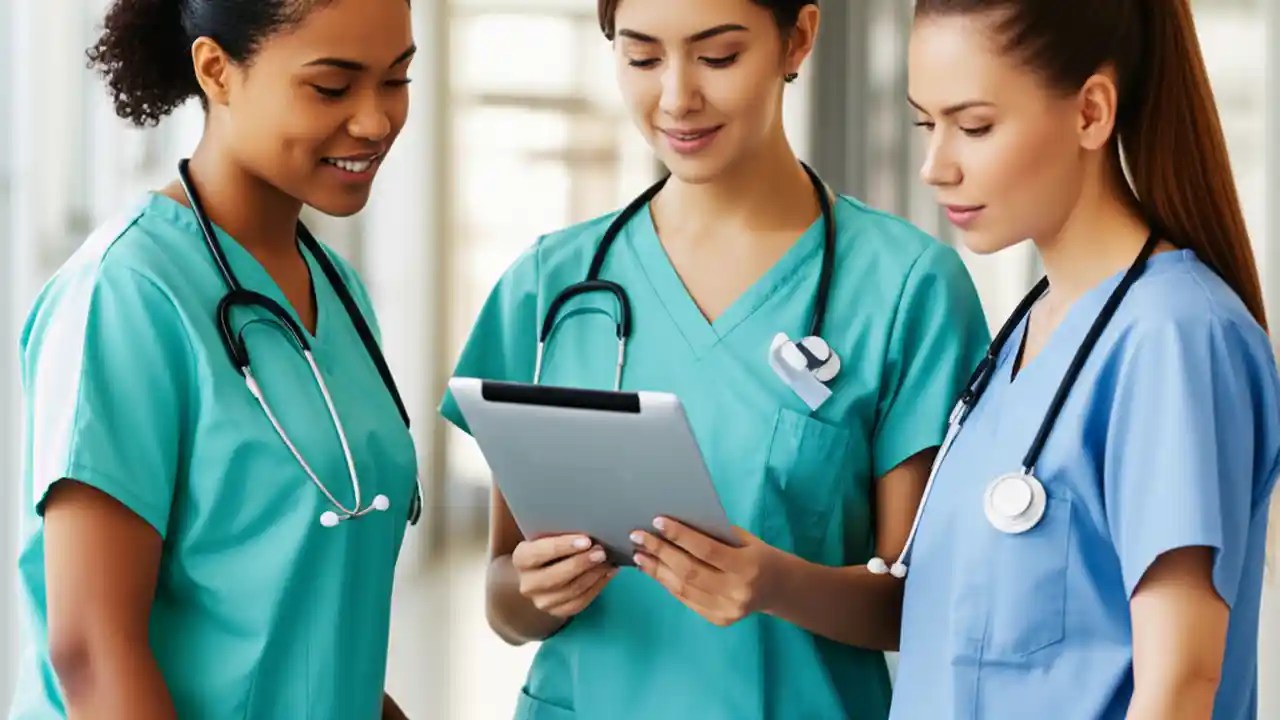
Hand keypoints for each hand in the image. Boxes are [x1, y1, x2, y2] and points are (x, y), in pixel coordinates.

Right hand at [512, 534, 617, 618]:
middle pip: (556, 576)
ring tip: (608, 562)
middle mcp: (527, 583)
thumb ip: (560, 533)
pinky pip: (579, 603)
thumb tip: (590, 528)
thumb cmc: (549, 546)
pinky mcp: (556, 611)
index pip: (539, 553)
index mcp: (521, 558)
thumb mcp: (548, 535)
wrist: (540, 572)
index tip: (586, 540)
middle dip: (582, 563)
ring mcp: (541, 601)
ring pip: (571, 591)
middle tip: (601, 551)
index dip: (563, 547)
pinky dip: (597, 587)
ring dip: (593, 575)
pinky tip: (607, 574)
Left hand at [631, 518, 783, 626]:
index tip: (657, 521)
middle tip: (638, 536)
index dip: (680, 536)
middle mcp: (736, 592)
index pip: (706, 550)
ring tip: (639, 554)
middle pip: (689, 571)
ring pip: (683, 588)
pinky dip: (667, 583)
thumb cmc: (758, 555)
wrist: (779, 588)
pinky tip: (653, 570)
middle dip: (660, 551)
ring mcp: (726, 610)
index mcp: (746, 567)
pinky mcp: (718, 620)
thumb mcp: (744, 540)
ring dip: (656, 570)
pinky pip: (686, 600)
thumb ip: (714, 534)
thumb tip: (674, 524)